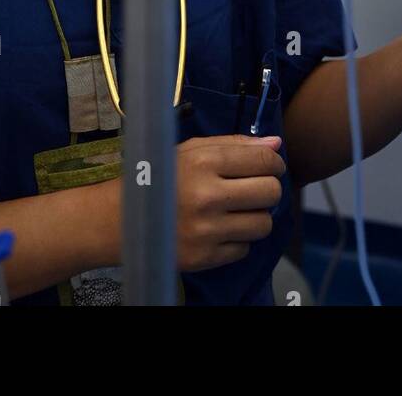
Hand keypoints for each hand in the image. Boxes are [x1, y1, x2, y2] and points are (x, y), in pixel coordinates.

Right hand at [175, 134, 284, 271]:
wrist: (126, 218)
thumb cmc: (163, 176)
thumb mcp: (193, 150)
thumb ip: (235, 144)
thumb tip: (276, 145)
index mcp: (203, 162)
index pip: (263, 162)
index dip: (274, 164)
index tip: (269, 167)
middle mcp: (206, 196)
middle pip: (271, 192)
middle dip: (268, 188)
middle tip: (253, 189)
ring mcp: (207, 230)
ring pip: (264, 223)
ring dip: (256, 216)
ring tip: (236, 210)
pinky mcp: (206, 257)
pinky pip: (245, 248)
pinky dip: (238, 238)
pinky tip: (220, 228)